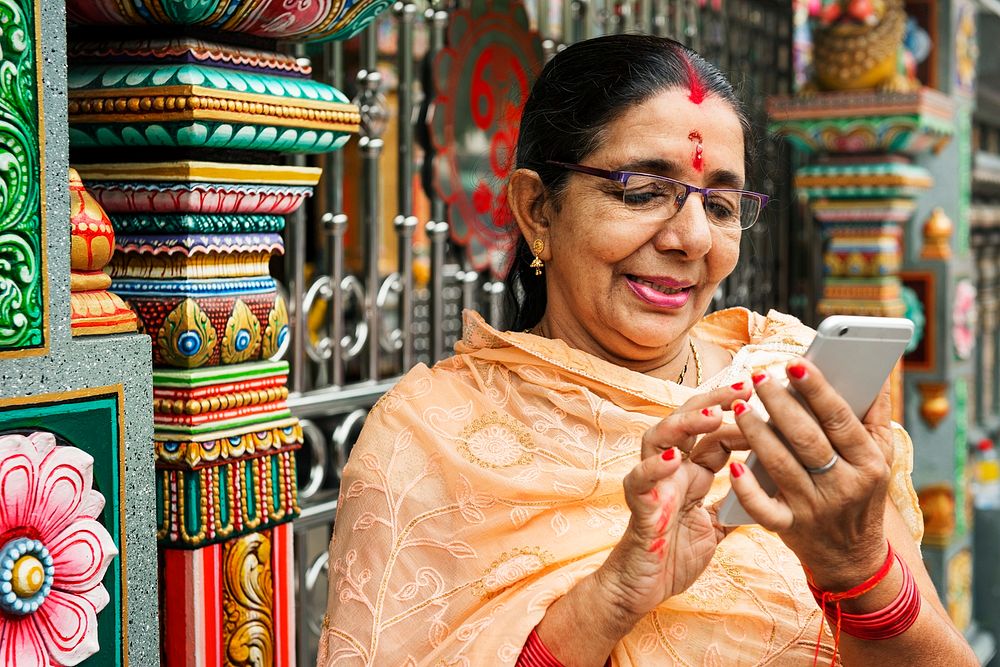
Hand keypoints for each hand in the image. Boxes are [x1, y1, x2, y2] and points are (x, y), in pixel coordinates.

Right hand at [596, 382, 751, 621]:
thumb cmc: (673, 557)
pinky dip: (654, 467)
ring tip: (711, 416)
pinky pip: (640, 480)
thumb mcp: (715, 529)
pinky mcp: (639, 506)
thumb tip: (767, 493)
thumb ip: (734, 506)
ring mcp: (652, 484)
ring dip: (685, 424)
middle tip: (744, 387)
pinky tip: (673, 459)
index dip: (737, 417)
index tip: (766, 403)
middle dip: (713, 401)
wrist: (642, 590)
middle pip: (686, 422)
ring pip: (659, 437)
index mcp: (691, 474)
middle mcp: (670, 471)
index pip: (714, 434)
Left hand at [727, 359, 892, 589]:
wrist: (854, 557)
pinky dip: (748, 490)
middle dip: (781, 405)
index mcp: (868, 462)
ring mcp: (814, 508)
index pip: (840, 419)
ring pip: (781, 465)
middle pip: (807, 439)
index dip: (817, 391)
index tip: (794, 363)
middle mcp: (843, 485)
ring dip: (756, 434)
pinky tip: (734, 467)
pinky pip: (764, 509)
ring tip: (739, 406)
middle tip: (758, 378)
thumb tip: (879, 367)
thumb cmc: (862, 490)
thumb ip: (876, 413)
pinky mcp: (790, 528)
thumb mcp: (880, 456)